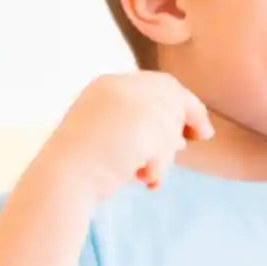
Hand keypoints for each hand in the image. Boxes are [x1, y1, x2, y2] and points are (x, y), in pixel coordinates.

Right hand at [36, 71, 214, 200]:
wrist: (62, 181)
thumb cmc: (84, 167)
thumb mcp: (113, 134)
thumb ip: (143, 126)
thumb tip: (184, 136)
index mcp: (107, 85)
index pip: (159, 83)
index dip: (182, 102)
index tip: (196, 125)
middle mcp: (119, 86)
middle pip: (174, 95)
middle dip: (192, 115)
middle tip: (204, 135)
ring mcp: (130, 102)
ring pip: (172, 125)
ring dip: (165, 154)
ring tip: (145, 172)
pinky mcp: (141, 123)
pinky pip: (168, 147)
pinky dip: (160, 167)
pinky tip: (145, 180)